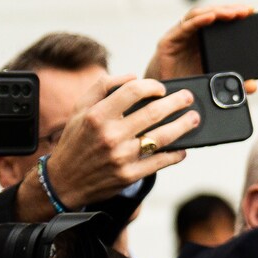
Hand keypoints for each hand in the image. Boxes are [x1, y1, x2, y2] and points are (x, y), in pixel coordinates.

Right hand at [17, 76, 197, 216]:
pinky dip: (176, 154)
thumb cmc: (75, 141)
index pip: (133, 91)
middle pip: (154, 112)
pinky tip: (183, 148)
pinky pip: (160, 162)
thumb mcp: (80, 110)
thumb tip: (132, 76)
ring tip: (194, 118)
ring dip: (184, 125)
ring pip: (163, 136)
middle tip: (188, 98)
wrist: (64, 181)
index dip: (152, 86)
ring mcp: (121, 156)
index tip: (161, 88)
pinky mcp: (130, 175)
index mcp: (97, 116)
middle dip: (177, 102)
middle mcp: (110, 135)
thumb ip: (102, 87)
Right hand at [145, 4, 254, 82]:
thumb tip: (253, 85)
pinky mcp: (169, 40)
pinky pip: (185, 26)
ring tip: (232, 12)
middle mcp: (193, 34)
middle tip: (245, 10)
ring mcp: (181, 35)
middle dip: (229, 9)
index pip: (220, 20)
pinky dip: (199, 19)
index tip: (251, 11)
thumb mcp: (214, 81)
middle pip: (211, 14)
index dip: (234, 13)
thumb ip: (233, 81)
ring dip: (216, 11)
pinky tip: (211, 16)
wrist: (163, 94)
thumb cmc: (186, 82)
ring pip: (199, 15)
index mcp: (205, 40)